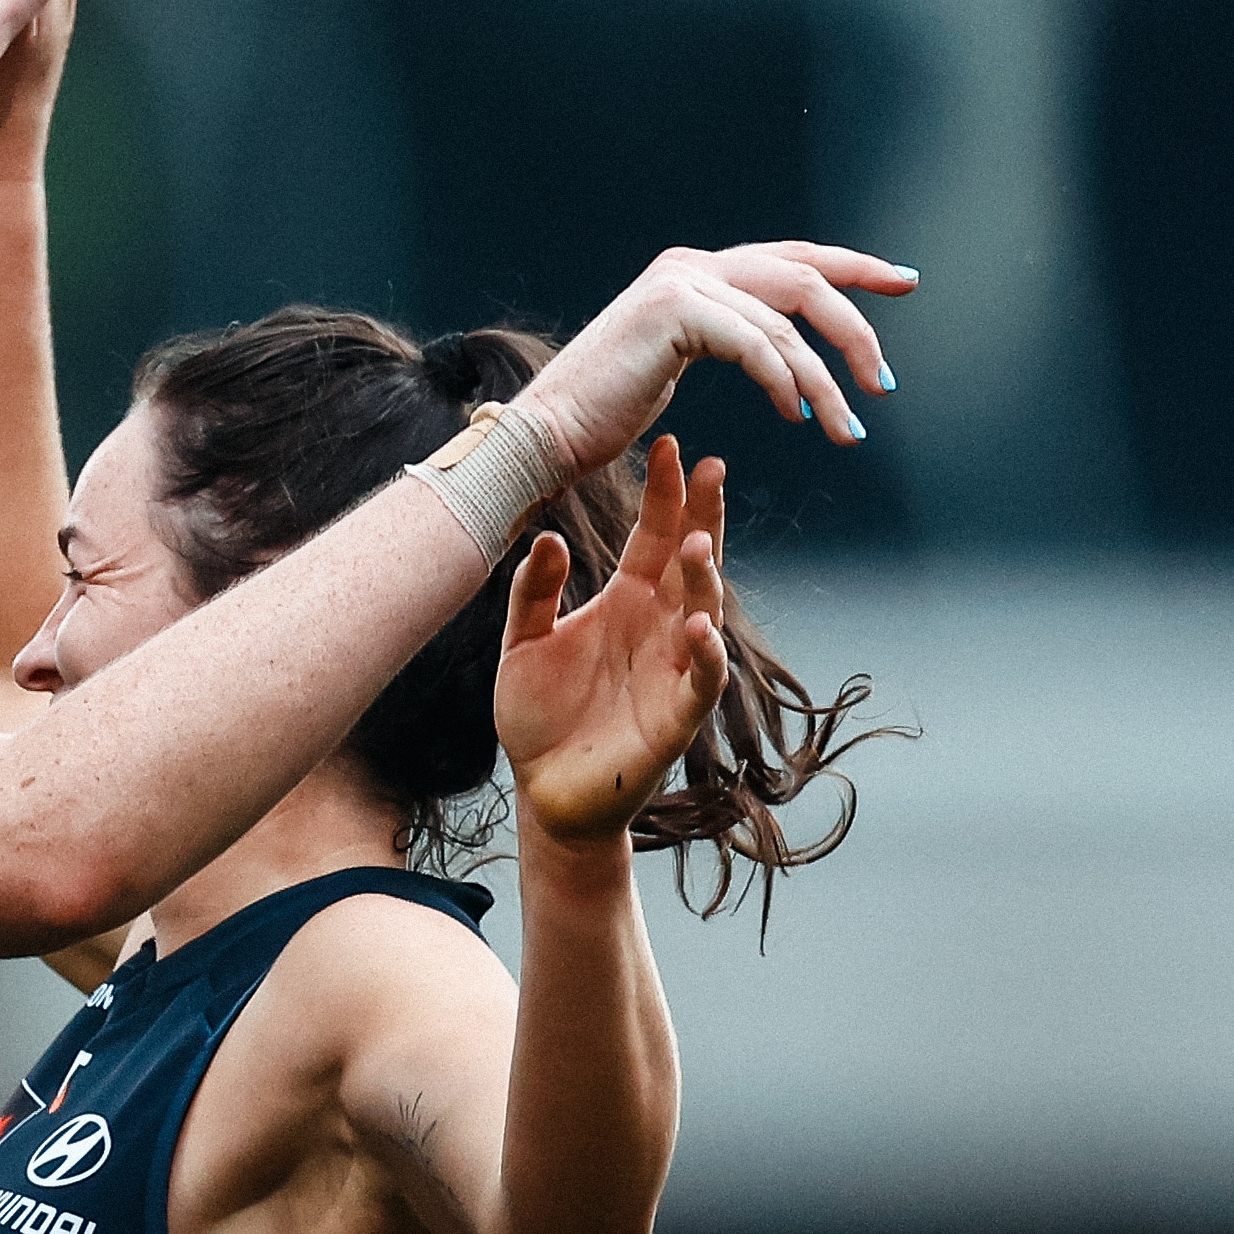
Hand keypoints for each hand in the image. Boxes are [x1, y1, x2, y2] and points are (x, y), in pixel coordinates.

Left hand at [496, 438, 729, 850]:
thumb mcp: (523, 642)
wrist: (543, 788)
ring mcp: (671, 670)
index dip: (664, 494)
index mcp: (626, 602)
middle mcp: (657, 627)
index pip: (654, 536)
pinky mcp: (675, 718)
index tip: (670, 445)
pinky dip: (704, 656)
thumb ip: (534, 592)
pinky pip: (700, 682)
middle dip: (703, 516)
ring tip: (698, 542)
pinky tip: (698, 628)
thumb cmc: (538, 715)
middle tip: (710, 467)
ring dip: (705, 580)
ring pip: (702, 613)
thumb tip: (550, 538)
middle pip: (689, 562)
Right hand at [523, 242, 911, 477]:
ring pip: (785, 322)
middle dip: (856, 328)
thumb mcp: (673, 363)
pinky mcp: (674, 312)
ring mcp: (681, 284)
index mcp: (695, 273)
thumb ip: (722, 338)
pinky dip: (785, 381)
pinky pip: (756, 344)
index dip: (854, 268)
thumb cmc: (602, 415)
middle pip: (804, 278)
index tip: (903, 283)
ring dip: (826, 381)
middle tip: (884, 382)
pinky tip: (797, 415)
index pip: (792, 258)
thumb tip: (775, 349)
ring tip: (849, 428)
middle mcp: (691, 267)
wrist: (545, 433)